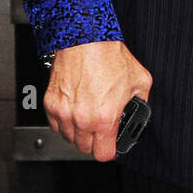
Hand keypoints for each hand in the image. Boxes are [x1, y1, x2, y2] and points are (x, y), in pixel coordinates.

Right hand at [42, 40, 152, 161]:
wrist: (85, 38)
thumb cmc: (109, 55)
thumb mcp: (140, 81)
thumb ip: (141, 102)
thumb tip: (139, 111)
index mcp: (105, 117)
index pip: (103, 154)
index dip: (109, 150)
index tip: (111, 144)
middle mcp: (82, 118)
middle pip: (85, 148)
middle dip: (94, 140)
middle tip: (100, 128)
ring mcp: (64, 112)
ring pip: (69, 137)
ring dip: (78, 132)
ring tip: (88, 116)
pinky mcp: (51, 103)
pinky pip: (56, 124)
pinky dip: (64, 122)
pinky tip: (75, 110)